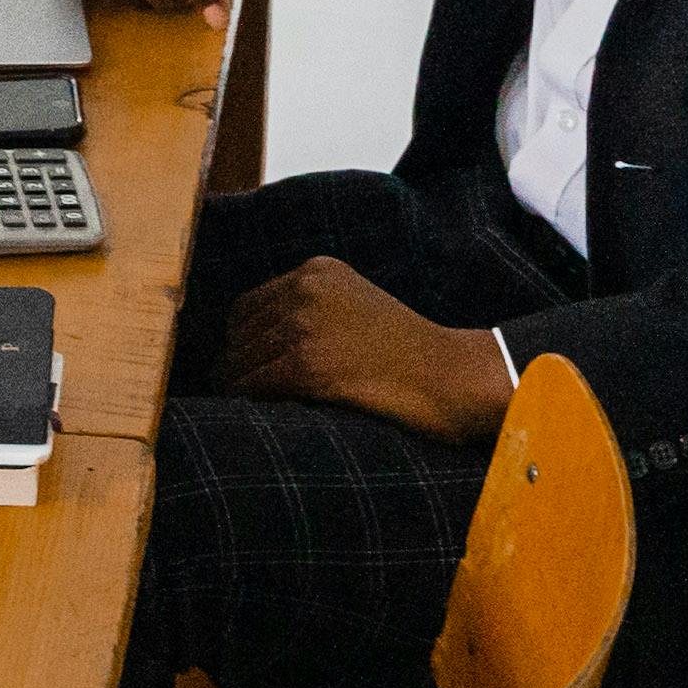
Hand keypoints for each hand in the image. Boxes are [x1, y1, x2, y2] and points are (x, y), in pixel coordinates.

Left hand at [214, 259, 519, 447]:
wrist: (452, 376)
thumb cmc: (408, 353)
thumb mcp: (356, 306)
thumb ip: (311, 310)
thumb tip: (251, 343)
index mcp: (317, 270)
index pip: (248, 306)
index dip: (241, 341)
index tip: (243, 366)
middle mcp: (306, 289)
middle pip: (240, 333)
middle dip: (236, 365)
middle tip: (237, 394)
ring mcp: (306, 326)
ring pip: (242, 361)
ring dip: (239, 389)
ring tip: (245, 410)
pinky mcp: (308, 365)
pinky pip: (255, 386)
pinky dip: (251, 404)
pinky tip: (259, 417)